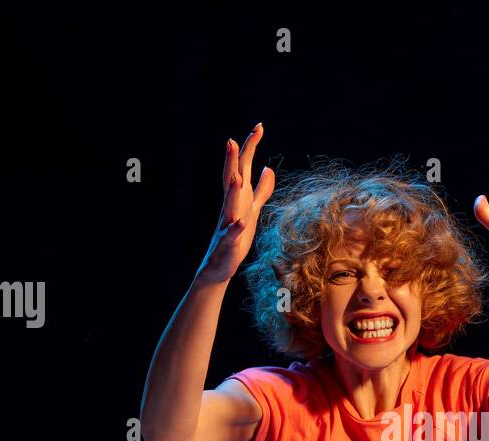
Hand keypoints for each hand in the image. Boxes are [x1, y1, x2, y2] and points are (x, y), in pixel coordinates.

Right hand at [196, 123, 275, 281]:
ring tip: (236, 176)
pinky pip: (231, 235)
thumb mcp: (253, 211)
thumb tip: (268, 168)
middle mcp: (230, 207)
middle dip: (233, 161)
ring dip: (232, 191)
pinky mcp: (228, 244)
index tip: (258, 126)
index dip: (250, 148)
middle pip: (231, 180)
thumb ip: (261, 190)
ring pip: (228, 205)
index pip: (243, 168)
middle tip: (233, 140)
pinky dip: (235, 229)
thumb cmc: (236, 238)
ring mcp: (226, 225)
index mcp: (237, 198)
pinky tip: (240, 223)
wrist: (219, 267)